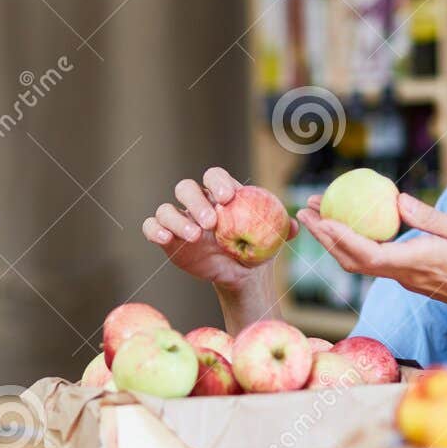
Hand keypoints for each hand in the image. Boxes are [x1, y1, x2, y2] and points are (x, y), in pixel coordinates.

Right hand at [141, 167, 295, 289]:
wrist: (241, 271)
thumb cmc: (257, 247)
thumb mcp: (272, 237)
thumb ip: (284, 228)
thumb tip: (295, 226)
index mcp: (220, 194)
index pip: (214, 176)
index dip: (218, 182)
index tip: (228, 197)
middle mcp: (197, 203)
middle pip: (186, 188)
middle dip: (197, 201)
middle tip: (212, 221)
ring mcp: (180, 220)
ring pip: (166, 209)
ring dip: (178, 220)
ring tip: (195, 237)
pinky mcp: (167, 238)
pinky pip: (152, 227)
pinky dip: (155, 230)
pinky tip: (166, 239)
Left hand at [296, 193, 446, 367]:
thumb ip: (428, 218)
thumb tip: (396, 201)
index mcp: (416, 263)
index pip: (369, 254)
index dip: (341, 238)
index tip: (322, 219)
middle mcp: (404, 275)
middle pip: (353, 259)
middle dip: (325, 236)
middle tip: (305, 210)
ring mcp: (405, 279)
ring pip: (360, 262)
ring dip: (335, 240)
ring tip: (319, 214)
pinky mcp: (410, 278)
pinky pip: (374, 261)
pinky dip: (355, 244)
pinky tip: (351, 225)